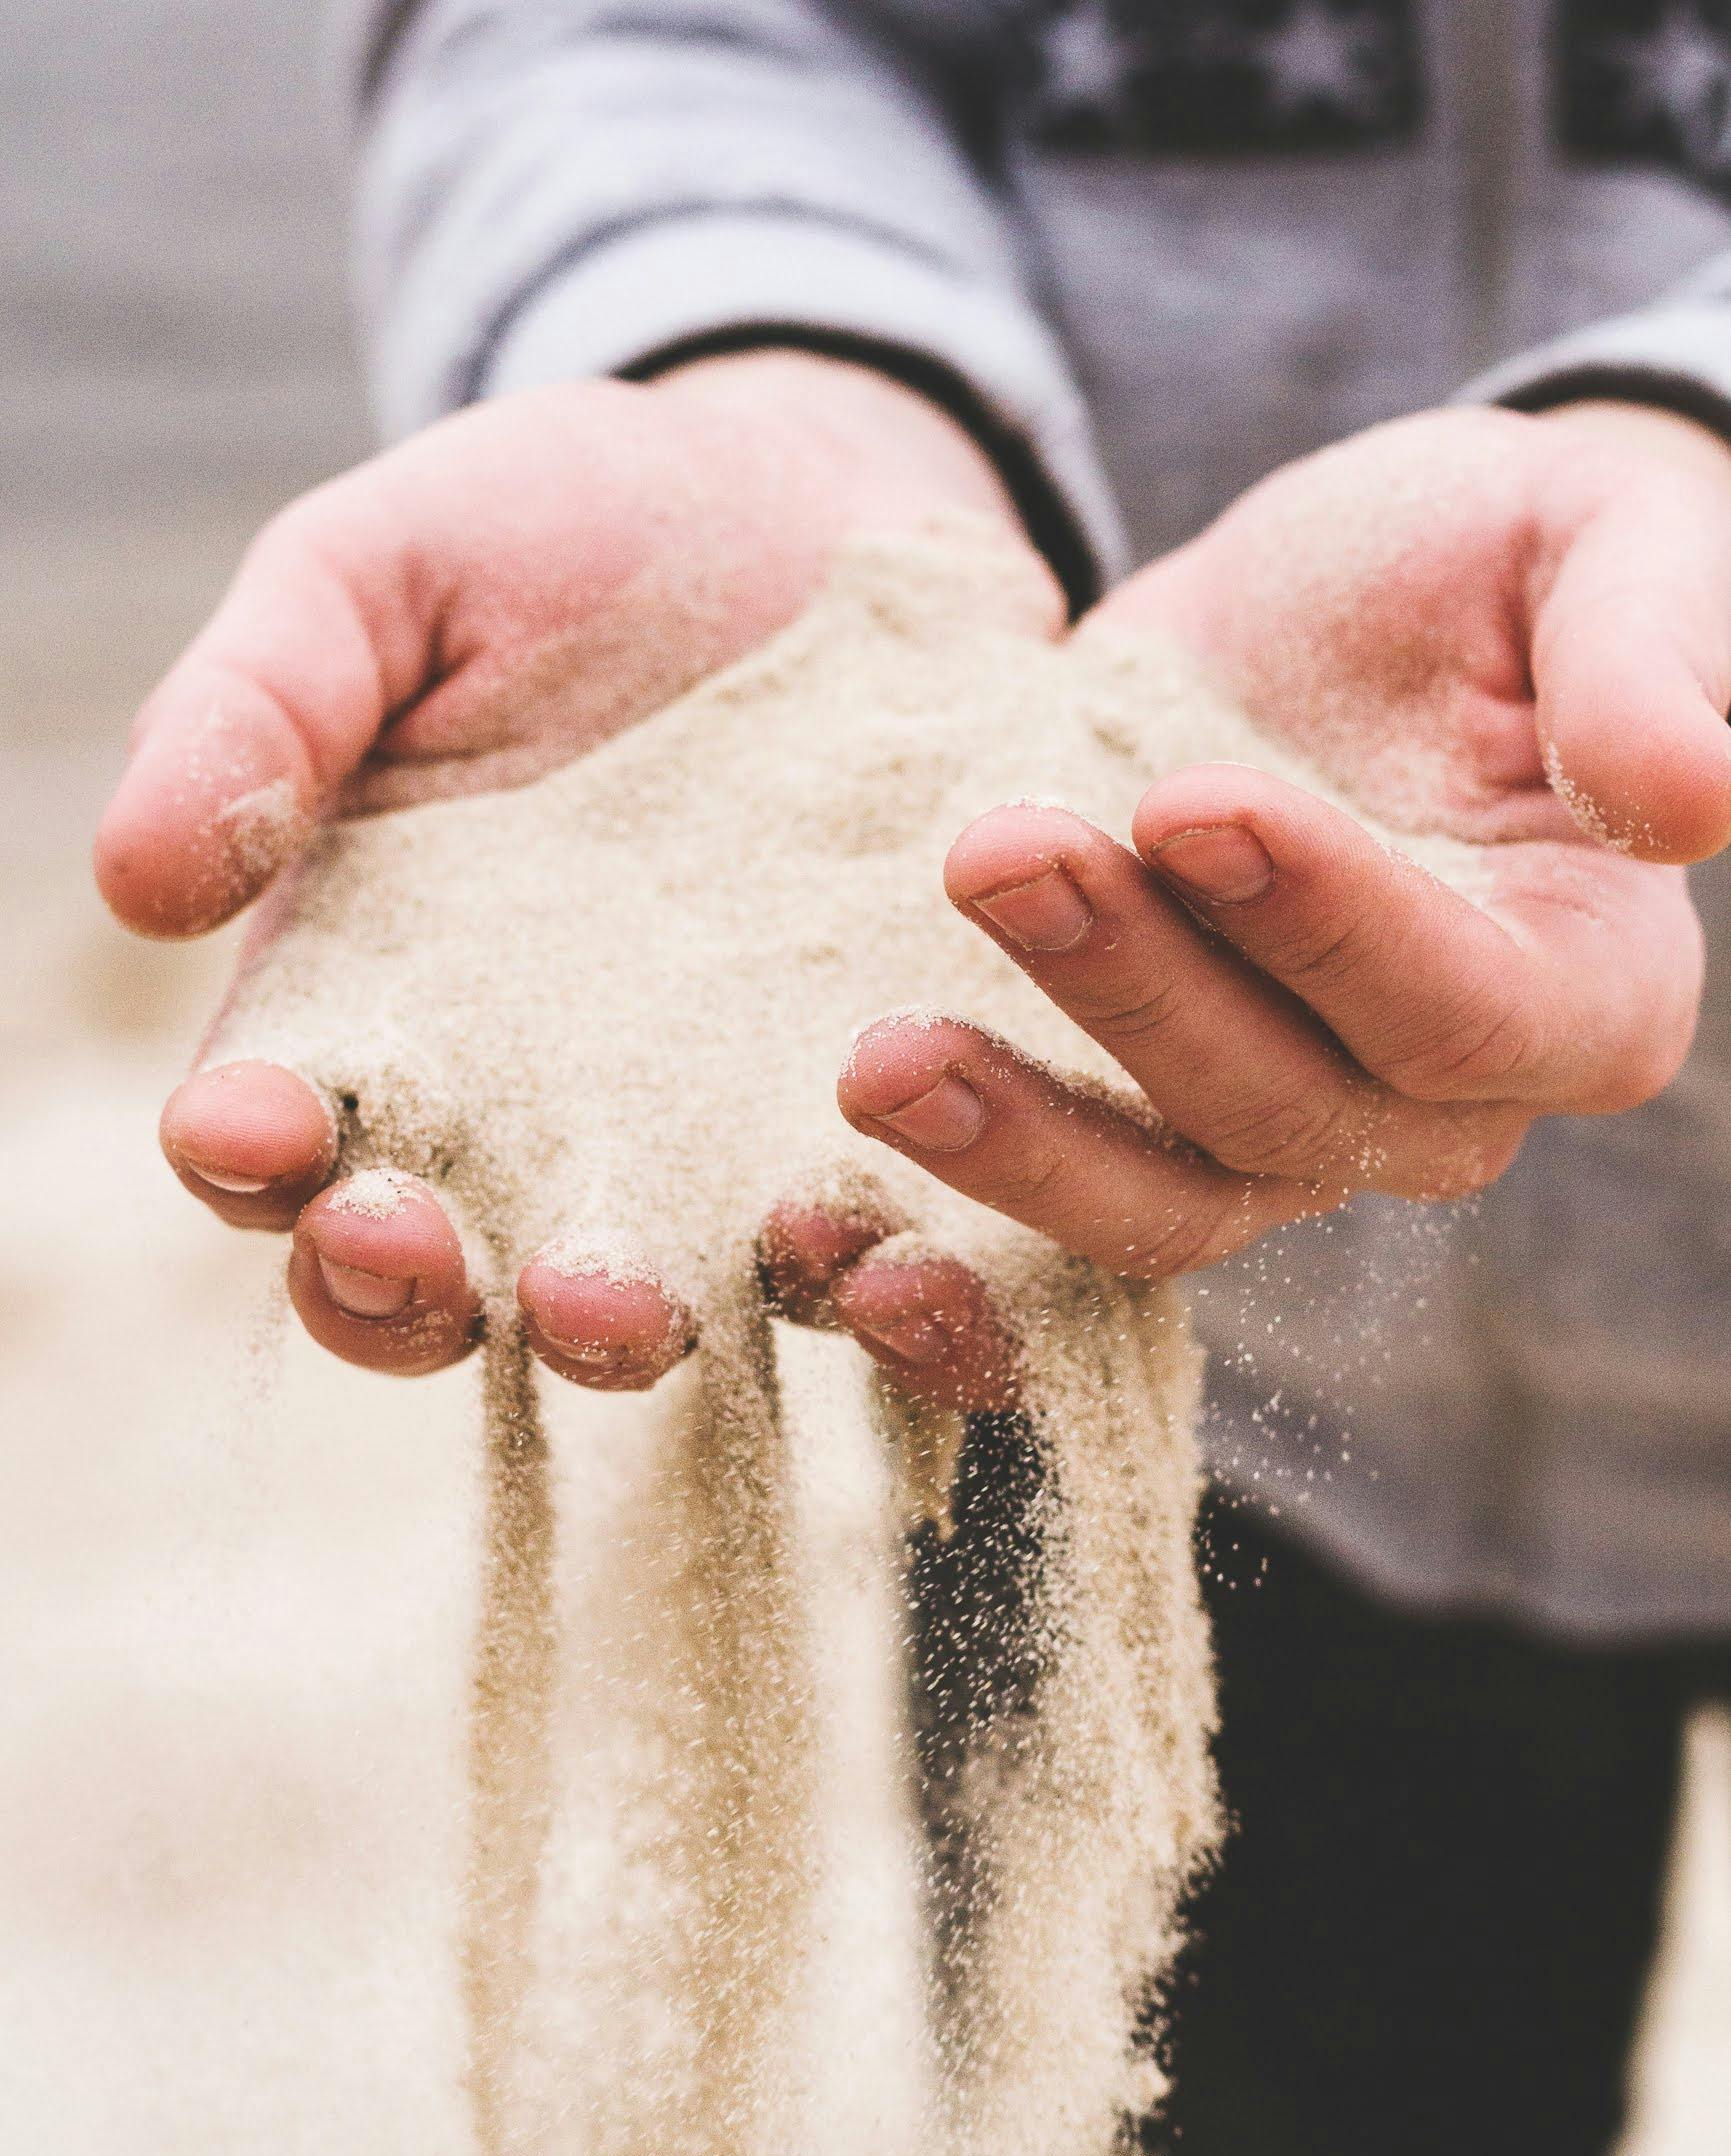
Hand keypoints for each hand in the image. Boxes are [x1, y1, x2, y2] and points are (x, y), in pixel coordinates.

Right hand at [96, 352, 1032, 1388]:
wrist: (814, 499)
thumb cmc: (554, 531)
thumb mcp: (382, 573)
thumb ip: (259, 705)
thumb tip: (136, 880)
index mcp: (371, 1005)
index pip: (276, 1136)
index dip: (248, 1152)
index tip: (246, 1126)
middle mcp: (525, 1117)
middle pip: (434, 1276)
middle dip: (406, 1294)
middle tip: (423, 1256)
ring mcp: (708, 1138)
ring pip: (645, 1299)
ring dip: (621, 1331)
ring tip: (634, 1304)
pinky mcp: (887, 1123)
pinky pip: (871, 1239)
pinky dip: (864, 1284)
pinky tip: (875, 1263)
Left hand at [840, 403, 1719, 1397]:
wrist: (1322, 617)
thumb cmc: (1489, 566)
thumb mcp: (1587, 538)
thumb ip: (1652, 647)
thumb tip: (1697, 801)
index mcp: (1575, 982)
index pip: (1464, 1004)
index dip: (1332, 923)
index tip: (1188, 796)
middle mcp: (1433, 1103)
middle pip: (1286, 1110)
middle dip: (1131, 990)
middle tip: (992, 848)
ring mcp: (1273, 1139)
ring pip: (1158, 1206)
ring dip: (1018, 1141)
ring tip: (878, 1059)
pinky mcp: (1131, 1132)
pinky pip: (1048, 1236)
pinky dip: (946, 1255)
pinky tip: (815, 1219)